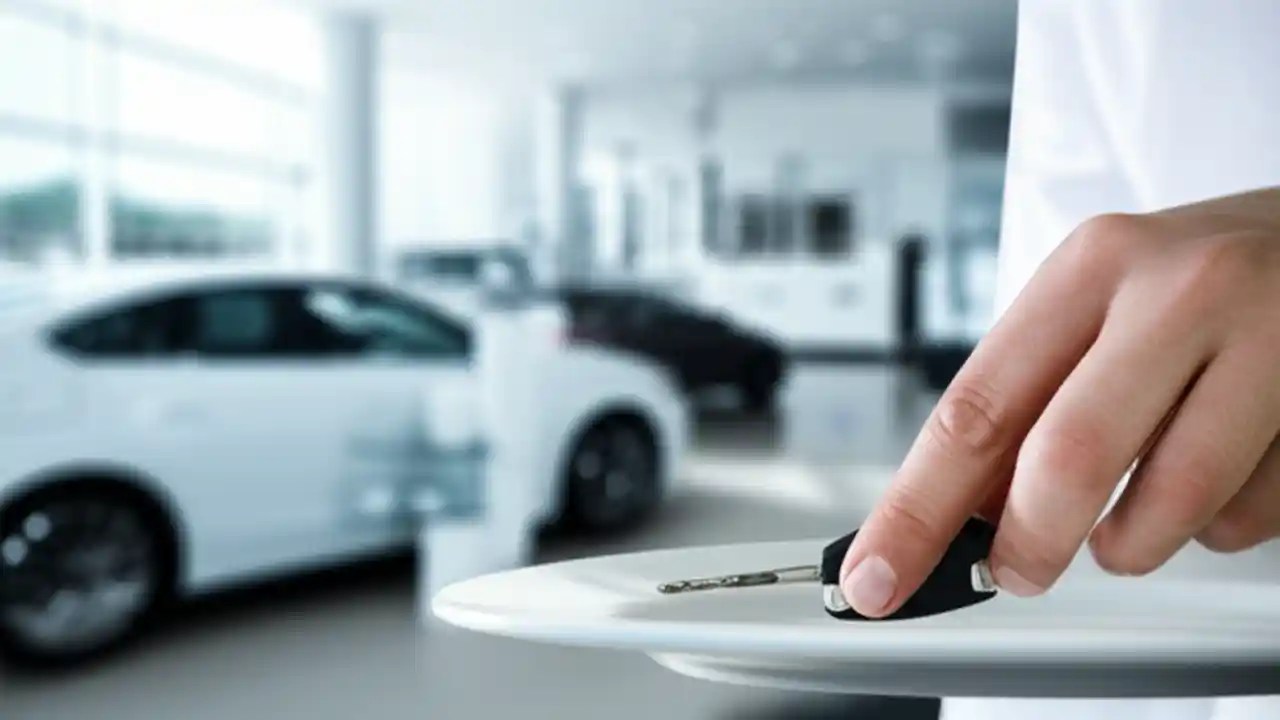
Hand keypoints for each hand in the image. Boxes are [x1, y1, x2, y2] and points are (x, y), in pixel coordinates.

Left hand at [841, 187, 1279, 616]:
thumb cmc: (1197, 282)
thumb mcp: (1099, 306)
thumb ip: (1030, 399)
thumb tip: (956, 516)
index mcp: (1091, 267)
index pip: (976, 408)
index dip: (916, 509)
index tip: (875, 575)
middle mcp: (1177, 291)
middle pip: (1067, 460)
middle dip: (1027, 544)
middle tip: (1015, 571)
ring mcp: (1269, 340)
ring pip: (1172, 506)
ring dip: (1131, 543)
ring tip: (1129, 518)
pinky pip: (1250, 516)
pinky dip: (1216, 527)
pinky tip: (1221, 474)